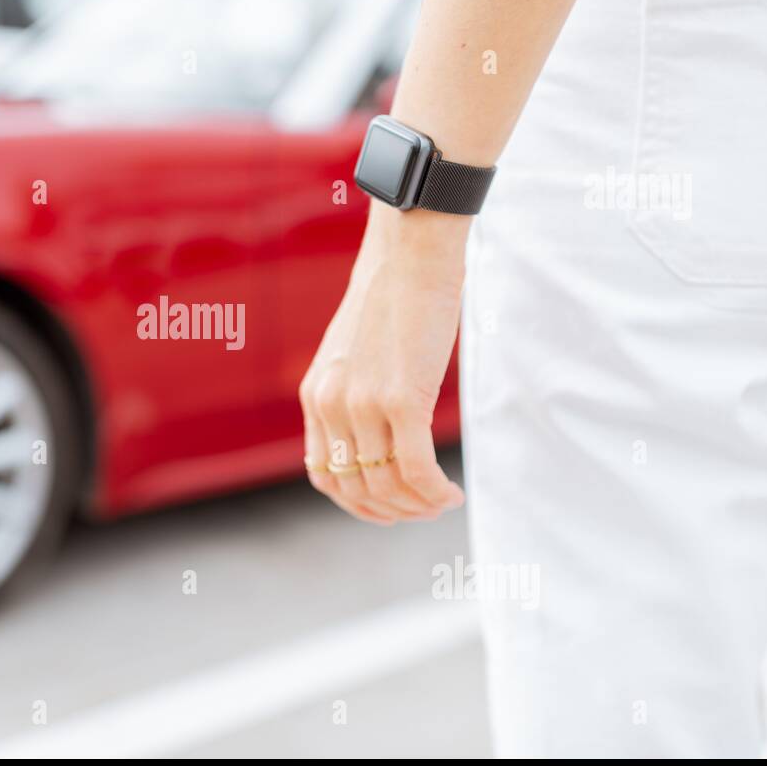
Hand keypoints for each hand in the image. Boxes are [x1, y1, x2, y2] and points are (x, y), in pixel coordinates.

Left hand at [299, 204, 469, 523]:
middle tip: (427, 508)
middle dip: (395, 511)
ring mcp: (363, 405)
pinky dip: (435, 492)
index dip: (359, 503)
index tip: (391, 507)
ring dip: (419, 505)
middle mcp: (330, 405)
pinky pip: (417, 469)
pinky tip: (452, 491)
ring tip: (444, 501)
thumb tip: (376, 434)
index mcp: (315, 396)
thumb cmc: (392, 297)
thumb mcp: (353, 351)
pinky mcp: (400, 399)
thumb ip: (353, 392)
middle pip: (357, 489)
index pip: (325, 476)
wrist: (410, 254)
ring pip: (388, 485)